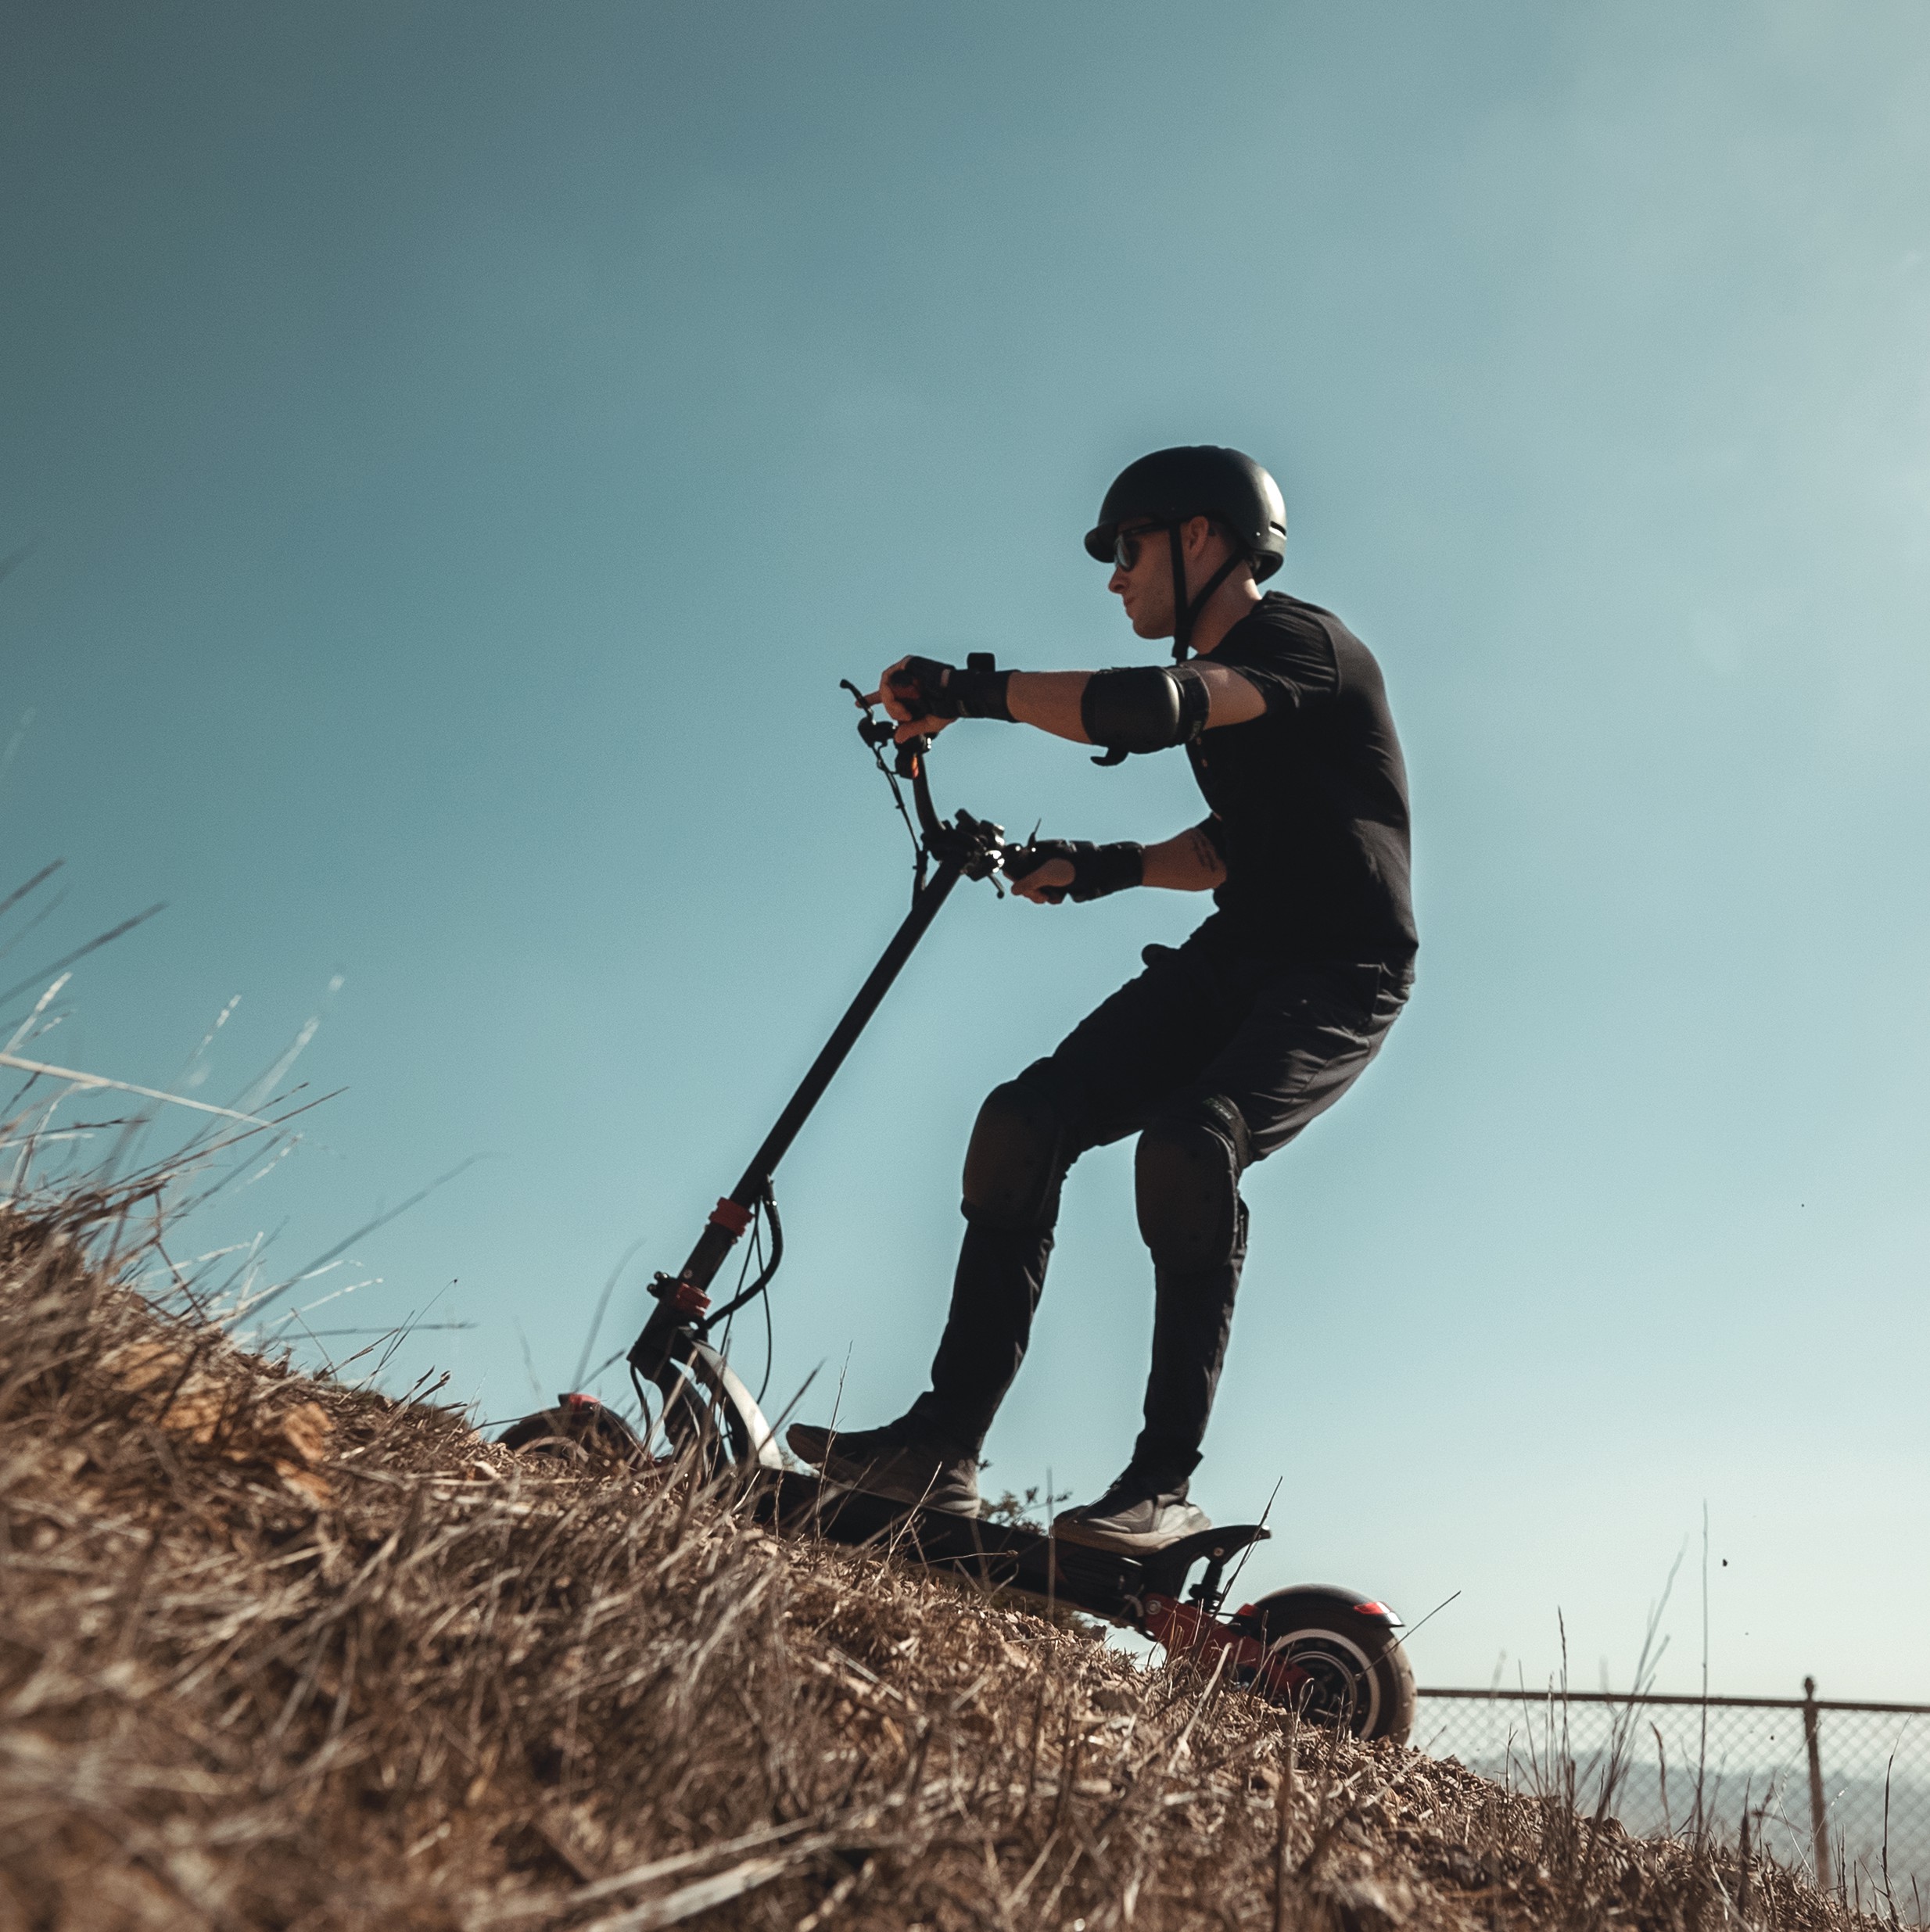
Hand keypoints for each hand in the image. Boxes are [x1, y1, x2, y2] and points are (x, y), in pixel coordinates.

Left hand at [872, 657, 956, 744]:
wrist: (957, 696)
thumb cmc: (949, 707)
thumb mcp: (927, 723)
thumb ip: (910, 729)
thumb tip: (898, 738)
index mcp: (911, 693)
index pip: (887, 694)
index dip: (871, 699)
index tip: (858, 703)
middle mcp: (907, 681)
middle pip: (885, 695)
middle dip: (891, 711)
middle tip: (904, 717)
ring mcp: (906, 671)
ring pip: (884, 687)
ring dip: (891, 705)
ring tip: (905, 713)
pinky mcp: (907, 663)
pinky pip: (887, 678)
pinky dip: (890, 695)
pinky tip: (902, 705)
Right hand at [1001, 838, 1144, 904]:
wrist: (1103, 870)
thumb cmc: (1078, 866)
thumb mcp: (1050, 874)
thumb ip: (1029, 881)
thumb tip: (1014, 889)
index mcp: (1039, 852)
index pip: (1018, 864)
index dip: (1016, 877)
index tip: (1019, 887)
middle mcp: (1045, 862)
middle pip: (1027, 880)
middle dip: (1032, 890)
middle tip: (1040, 896)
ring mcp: (1054, 872)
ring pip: (1040, 889)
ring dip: (1044, 895)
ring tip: (1051, 896)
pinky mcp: (1062, 882)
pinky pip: (1052, 892)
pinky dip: (1055, 896)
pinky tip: (1061, 895)